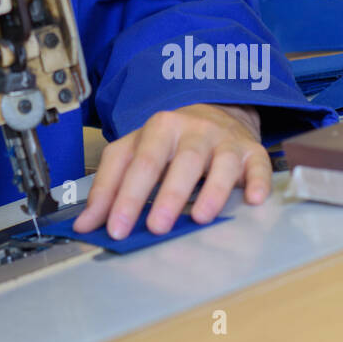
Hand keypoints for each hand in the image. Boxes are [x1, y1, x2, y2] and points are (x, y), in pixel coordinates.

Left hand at [72, 103, 270, 239]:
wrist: (216, 113)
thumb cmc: (170, 143)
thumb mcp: (136, 153)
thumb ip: (110, 187)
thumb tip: (85, 225)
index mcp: (156, 129)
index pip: (135, 162)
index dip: (122, 195)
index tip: (113, 228)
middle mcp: (191, 130)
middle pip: (178, 161)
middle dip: (166, 195)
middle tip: (155, 228)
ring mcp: (223, 140)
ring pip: (217, 162)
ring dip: (210, 191)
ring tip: (199, 218)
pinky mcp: (251, 152)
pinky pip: (257, 165)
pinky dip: (257, 182)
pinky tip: (254, 200)